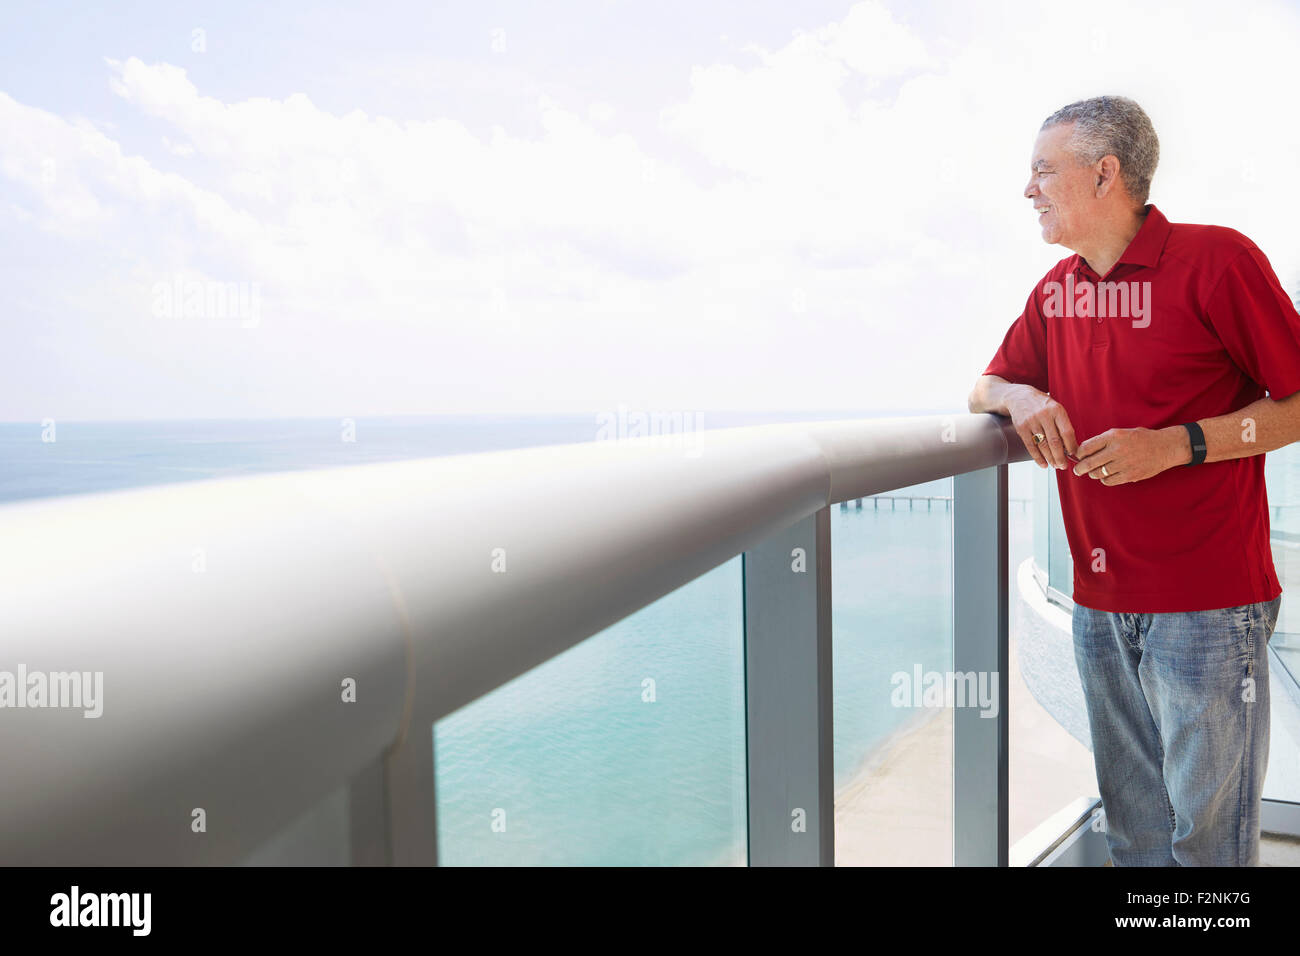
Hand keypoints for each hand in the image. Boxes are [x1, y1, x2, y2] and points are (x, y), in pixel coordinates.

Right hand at [1004, 386, 1077, 468]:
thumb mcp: (1055, 408)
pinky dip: (1037, 457)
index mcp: (1056, 410)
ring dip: (1050, 458)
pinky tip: (1043, 464)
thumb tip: (1071, 446)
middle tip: (1064, 465)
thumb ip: (1062, 424)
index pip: (1066, 432)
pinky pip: (1030, 446)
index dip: (1071, 446)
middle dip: (1060, 456)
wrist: (1019, 396)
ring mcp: (1031, 422)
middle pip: (1054, 441)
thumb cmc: (1041, 404)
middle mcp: (1044, 415)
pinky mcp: (1021, 428)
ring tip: (1055, 465)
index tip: (1074, 454)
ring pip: (1043, 445)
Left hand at [1072, 427, 1188, 484]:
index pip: (1087, 447)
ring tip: (1094, 472)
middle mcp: (1117, 449)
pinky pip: (1109, 481)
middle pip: (1089, 463)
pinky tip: (1107, 475)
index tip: (1077, 456)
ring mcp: (1124, 463)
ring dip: (1093, 474)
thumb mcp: (1122, 433)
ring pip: (1098, 473)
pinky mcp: (1130, 475)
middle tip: (1077, 470)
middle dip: (1080, 468)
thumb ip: (1104, 441)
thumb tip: (1083, 452)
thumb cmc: (1141, 439)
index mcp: (1113, 436)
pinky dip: (1104, 479)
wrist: (1165, 447)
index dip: (1079, 453)